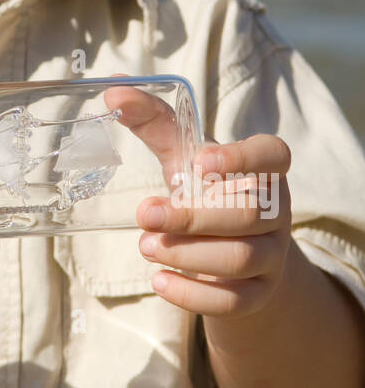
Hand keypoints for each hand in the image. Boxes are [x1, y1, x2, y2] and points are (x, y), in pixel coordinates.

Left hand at [103, 80, 291, 317]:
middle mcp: (276, 212)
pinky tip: (159, 281)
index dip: (243, 158)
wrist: (237, 257)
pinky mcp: (257, 294)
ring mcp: (272, 256)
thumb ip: (155, 122)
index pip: (273, 155)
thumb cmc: (209, 193)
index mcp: (263, 170)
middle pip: (248, 214)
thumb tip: (113, 87)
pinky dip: (193, 294)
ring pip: (241, 258)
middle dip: (193, 216)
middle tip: (144, 214)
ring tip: (146, 245)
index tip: (201, 162)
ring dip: (188, 253)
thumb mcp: (186, 157)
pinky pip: (234, 300)